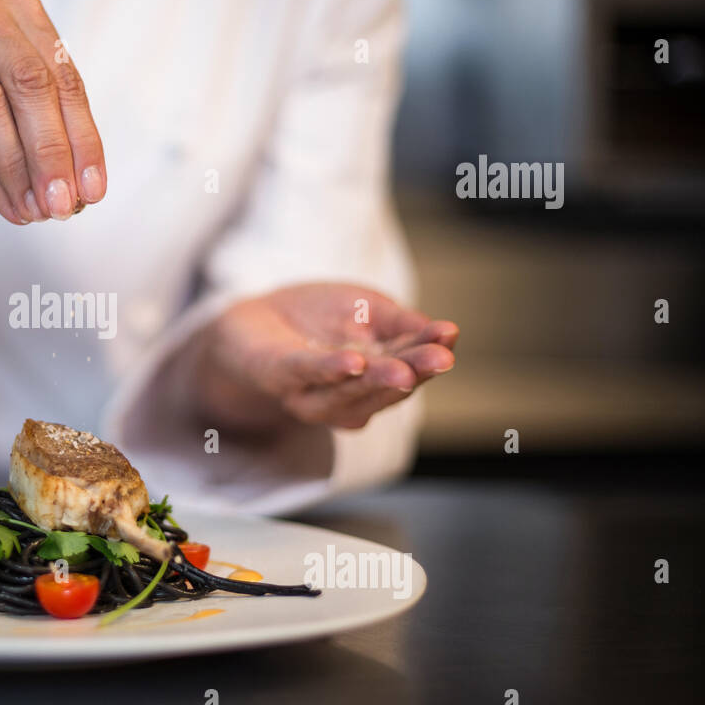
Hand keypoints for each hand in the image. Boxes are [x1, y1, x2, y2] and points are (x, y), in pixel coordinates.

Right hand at [0, 0, 105, 223]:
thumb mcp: (11, 93)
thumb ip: (48, 126)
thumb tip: (82, 190)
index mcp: (22, 9)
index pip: (64, 78)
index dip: (84, 138)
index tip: (94, 191)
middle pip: (30, 86)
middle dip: (52, 153)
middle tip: (65, 206)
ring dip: (18, 170)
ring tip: (36, 211)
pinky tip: (7, 204)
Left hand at [191, 283, 457, 431]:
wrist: (254, 320)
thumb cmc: (318, 320)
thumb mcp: (368, 310)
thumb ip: (402, 324)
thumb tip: (446, 333)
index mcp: (376, 376)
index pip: (408, 365)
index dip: (429, 350)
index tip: (451, 333)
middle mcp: (348, 395)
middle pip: (384, 385)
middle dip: (413, 371)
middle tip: (441, 359)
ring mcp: (312, 392)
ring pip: (349, 390)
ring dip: (377, 379)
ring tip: (403, 370)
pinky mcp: (277, 377)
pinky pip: (306, 375)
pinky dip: (329, 370)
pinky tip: (351, 362)